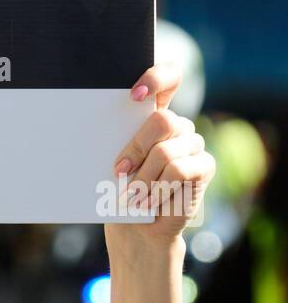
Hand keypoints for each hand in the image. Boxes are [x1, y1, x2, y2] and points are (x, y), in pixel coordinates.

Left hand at [105, 60, 215, 257]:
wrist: (138, 225)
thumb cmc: (120, 188)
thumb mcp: (115, 160)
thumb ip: (118, 140)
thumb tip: (97, 128)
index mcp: (154, 113)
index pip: (168, 77)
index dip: (156, 77)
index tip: (134, 94)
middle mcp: (177, 124)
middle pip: (162, 120)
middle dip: (136, 148)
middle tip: (119, 171)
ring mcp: (194, 143)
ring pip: (166, 151)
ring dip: (144, 178)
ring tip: (132, 196)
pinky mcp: (205, 165)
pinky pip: (179, 169)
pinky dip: (159, 187)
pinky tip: (149, 201)